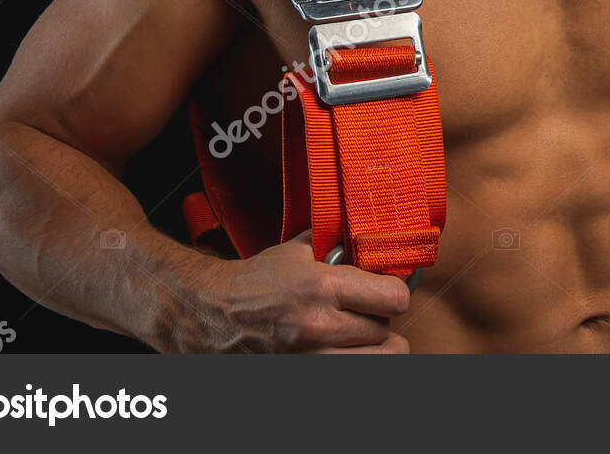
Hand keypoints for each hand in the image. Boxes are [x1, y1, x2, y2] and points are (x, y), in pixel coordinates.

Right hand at [183, 229, 412, 352]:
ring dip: (374, 347)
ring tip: (360, 334)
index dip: (396, 292)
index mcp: (320, 287)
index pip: (394, 298)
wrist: (213, 314)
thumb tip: (375, 234)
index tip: (387, 288)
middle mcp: (318, 326)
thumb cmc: (257, 280)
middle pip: (387, 331)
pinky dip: (356, 361)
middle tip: (365, 311)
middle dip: (380, 319)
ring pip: (380, 360)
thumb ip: (339, 243)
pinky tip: (344, 348)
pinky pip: (355, 374)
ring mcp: (311, 359)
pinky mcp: (304, 376)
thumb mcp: (298, 250)